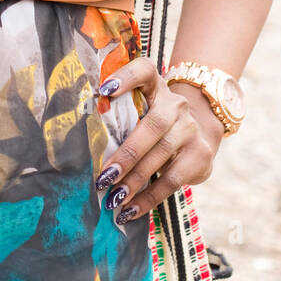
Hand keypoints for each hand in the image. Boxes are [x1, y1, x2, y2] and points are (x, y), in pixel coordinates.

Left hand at [93, 57, 224, 222]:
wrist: (200, 130)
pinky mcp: (200, 155)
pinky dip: (148, 198)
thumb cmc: (153, 120)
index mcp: (155, 85)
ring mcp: (191, 129)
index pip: (144, 70)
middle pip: (153, 125)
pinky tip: (129, 211)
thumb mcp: (139, 108)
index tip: (104, 90)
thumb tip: (80, 142)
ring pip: (162, 156)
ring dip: (134, 181)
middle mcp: (176, 104)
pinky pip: (173, 180)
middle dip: (127, 154)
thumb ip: (116, 114)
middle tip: (104, 176)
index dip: (125, 77)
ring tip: (113, 199)